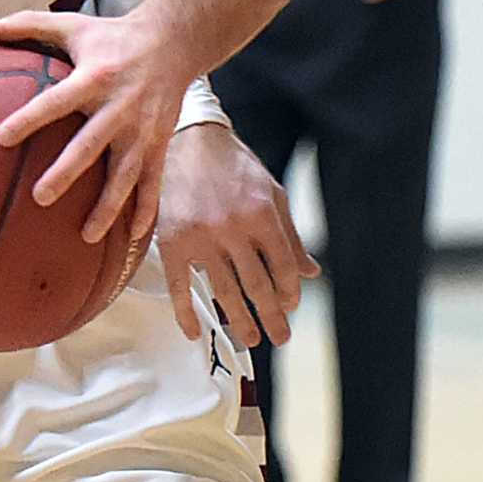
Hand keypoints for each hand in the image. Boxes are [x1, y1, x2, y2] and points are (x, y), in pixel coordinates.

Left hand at [0, 5, 188, 247]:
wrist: (174, 41)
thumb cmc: (113, 35)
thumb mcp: (74, 24)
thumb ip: (30, 25)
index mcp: (94, 77)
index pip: (57, 101)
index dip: (30, 118)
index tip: (0, 137)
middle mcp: (119, 107)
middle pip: (90, 145)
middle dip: (66, 172)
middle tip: (40, 197)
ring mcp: (141, 130)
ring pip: (124, 173)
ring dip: (108, 206)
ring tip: (87, 235)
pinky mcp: (158, 143)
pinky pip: (153, 181)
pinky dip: (145, 210)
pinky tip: (131, 238)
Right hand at [156, 123, 318, 345]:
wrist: (188, 140)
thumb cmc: (235, 167)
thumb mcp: (271, 193)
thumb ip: (290, 235)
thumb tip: (310, 273)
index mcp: (261, 214)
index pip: (282, 267)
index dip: (289, 292)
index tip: (290, 307)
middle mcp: (233, 228)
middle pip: (256, 286)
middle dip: (271, 317)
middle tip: (280, 338)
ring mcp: (201, 237)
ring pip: (223, 292)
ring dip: (238, 321)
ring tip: (250, 340)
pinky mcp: (172, 242)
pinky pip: (180, 287)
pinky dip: (186, 314)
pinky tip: (195, 334)